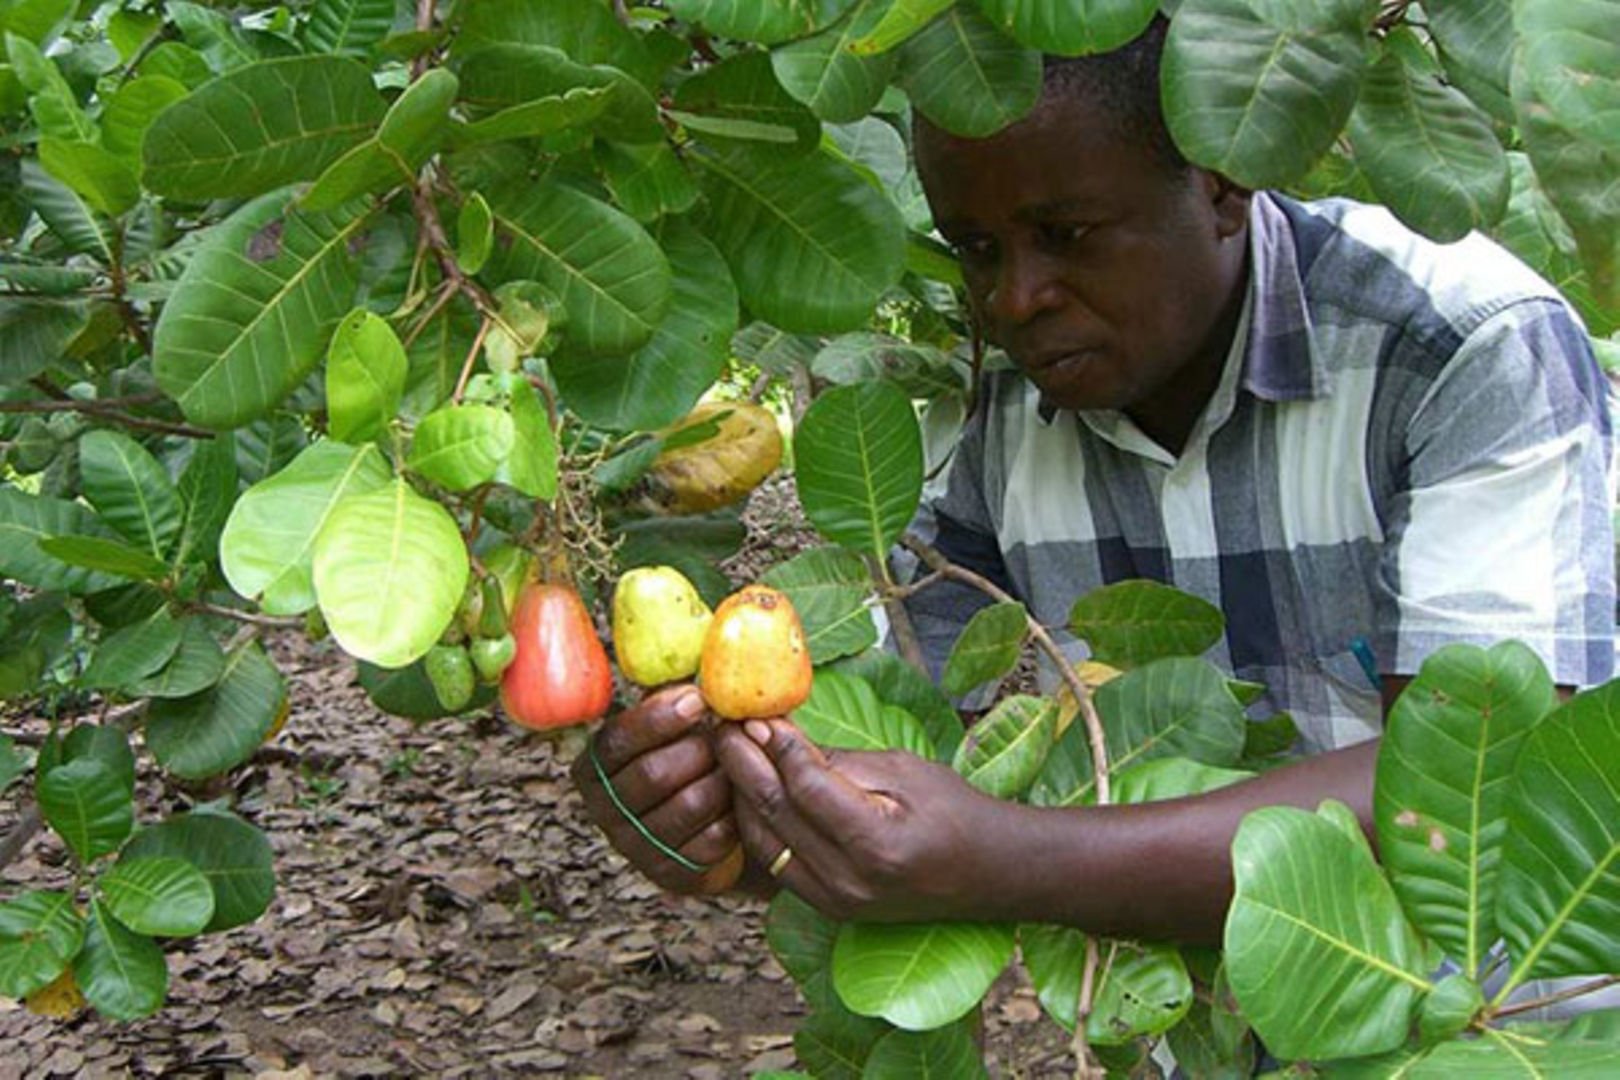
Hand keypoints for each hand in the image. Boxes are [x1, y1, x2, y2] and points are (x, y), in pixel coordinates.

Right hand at [571, 684, 739, 894]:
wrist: (708, 826)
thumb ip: (673, 701)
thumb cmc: (688, 761)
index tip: (697, 699)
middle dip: (698, 749)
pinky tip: (737, 800)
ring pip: (688, 804)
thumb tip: (699, 674)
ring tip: (733, 765)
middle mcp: (606, 811)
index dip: (658, 718)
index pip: (616, 740)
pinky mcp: (672, 874)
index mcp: (594, 768)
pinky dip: (733, 814)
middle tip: (724, 736)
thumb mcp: (671, 728)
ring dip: (721, 779)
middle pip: (653, 773)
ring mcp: (637, 848)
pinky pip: (712, 839)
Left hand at [713, 719, 1005, 921]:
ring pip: (763, 840)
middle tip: (722, 724)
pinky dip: (756, 823)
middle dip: (743, 762)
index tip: (753, 712)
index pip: (806, 787)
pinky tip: (747, 790)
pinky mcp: (827, 908)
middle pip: (775, 813)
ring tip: (729, 749)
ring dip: (740, 792)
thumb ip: (837, 759)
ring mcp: (835, 902)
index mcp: (877, 844)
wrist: (987, 873)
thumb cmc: (953, 811)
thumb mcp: (902, 770)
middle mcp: (849, 882)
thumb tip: (776, 732)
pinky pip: (774, 861)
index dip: (776, 745)